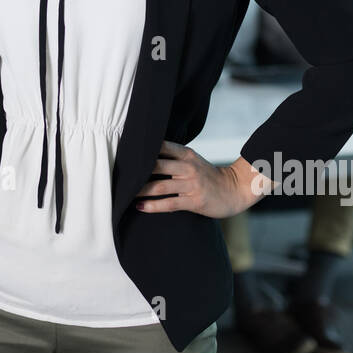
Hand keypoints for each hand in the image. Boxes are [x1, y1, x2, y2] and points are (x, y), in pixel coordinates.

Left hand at [133, 142, 273, 219]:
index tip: (123, 151)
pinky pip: (169, 203)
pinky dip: (153, 205)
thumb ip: (173, 158)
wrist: (234, 190)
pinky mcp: (194, 201)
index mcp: (186, 154)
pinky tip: (140, 206)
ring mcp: (191, 184)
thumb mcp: (193, 161)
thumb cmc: (208, 176)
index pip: (160, 146)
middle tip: (118, 174)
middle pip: (156, 165)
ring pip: (159, 186)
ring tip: (123, 193)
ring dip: (140, 190)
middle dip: (136, 171)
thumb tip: (145, 157)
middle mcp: (188, 167)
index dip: (141, 148)